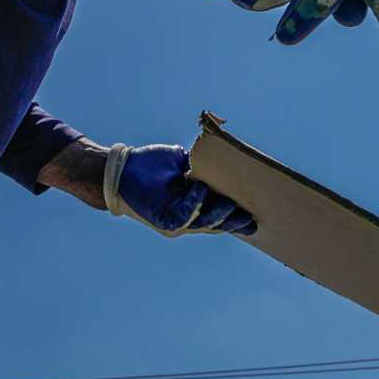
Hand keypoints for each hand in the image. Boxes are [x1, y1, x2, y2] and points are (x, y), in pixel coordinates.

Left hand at [104, 143, 254, 236]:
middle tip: (252, 217)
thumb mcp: (183, 160)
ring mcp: (175, 222)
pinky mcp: (162, 220)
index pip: (220, 216)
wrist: (121, 170)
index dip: (238, 220)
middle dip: (235, 221)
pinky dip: (194, 204)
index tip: (256, 220)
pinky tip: (201, 189)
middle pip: (217, 224)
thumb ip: (202, 163)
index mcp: (194, 206)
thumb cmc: (151, 165)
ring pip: (204, 223)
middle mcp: (187, 218)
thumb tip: (224, 154)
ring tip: (232, 203)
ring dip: (219, 213)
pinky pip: (184, 216)